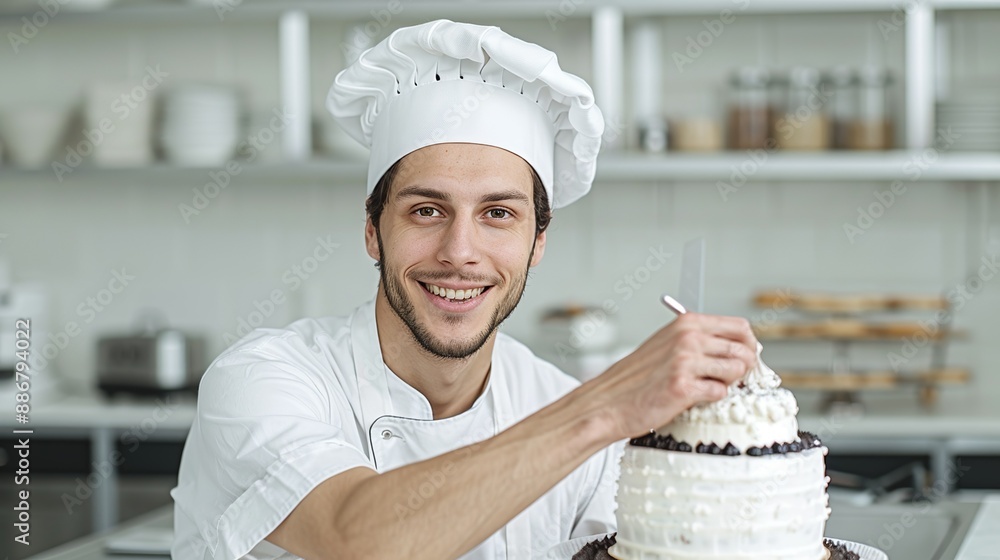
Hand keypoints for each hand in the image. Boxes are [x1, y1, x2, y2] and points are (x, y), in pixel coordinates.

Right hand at [586, 313, 757, 440]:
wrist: (609, 402)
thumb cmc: (638, 377)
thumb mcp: (667, 345)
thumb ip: (700, 341)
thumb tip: (742, 348)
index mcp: (686, 323)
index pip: (740, 327)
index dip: (749, 345)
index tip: (744, 358)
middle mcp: (688, 337)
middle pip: (744, 349)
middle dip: (743, 368)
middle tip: (727, 379)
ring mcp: (686, 361)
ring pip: (737, 371)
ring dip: (727, 383)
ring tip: (705, 387)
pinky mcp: (683, 387)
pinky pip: (719, 392)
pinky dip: (711, 398)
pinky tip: (692, 397)